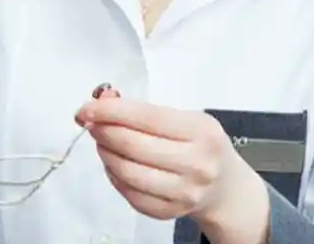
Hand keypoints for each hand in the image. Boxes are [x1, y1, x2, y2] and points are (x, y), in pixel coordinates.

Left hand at [76, 88, 269, 243]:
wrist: (225, 186)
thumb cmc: (201, 145)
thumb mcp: (184, 118)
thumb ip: (143, 110)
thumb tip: (103, 101)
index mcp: (202, 132)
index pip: (146, 117)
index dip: (110, 111)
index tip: (88, 107)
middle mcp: (197, 164)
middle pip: (133, 145)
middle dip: (103, 130)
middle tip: (91, 122)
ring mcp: (185, 192)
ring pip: (127, 172)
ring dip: (105, 153)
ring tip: (102, 142)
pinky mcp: (171, 212)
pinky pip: (130, 194)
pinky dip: (114, 176)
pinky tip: (115, 164)